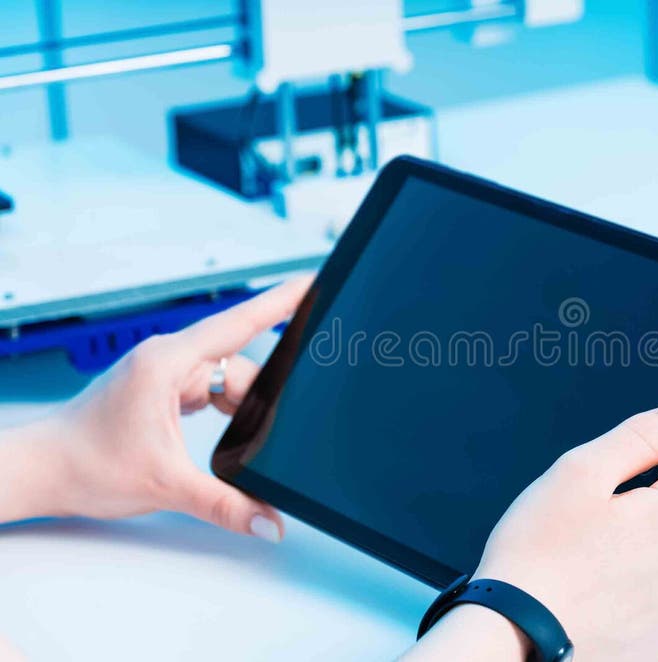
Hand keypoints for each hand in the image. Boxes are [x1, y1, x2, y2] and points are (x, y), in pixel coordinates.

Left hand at [0, 278, 310, 539]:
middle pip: (241, 365)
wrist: (40, 470)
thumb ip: (224, 504)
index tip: (311, 283)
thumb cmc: (82, 463)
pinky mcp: (162, 388)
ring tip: (241, 443)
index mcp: (168, 362)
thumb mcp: (165, 485)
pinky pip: (210, 389)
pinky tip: (227, 434)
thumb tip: (267, 519)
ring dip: (240, 411)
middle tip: (271, 433)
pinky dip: (225, 411)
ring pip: (227, 381)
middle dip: (260, 400)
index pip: (238, 323)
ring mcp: (164, 372)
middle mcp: (168, 359)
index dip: (280, 302)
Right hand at [411, 376, 657, 660]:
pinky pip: (649, 586)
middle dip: (645, 489)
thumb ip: (639, 437)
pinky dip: (623, 575)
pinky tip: (585, 580)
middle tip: (587, 504)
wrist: (512, 641)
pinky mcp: (656, 636)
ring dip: (630, 537)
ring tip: (575, 551)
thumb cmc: (534, 562)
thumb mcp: (579, 474)